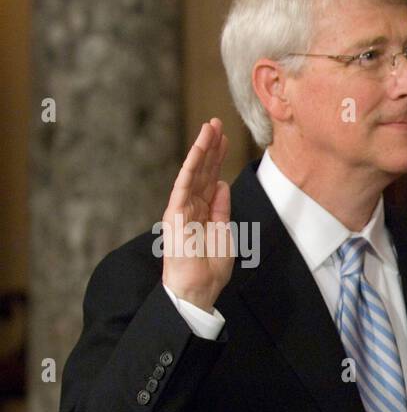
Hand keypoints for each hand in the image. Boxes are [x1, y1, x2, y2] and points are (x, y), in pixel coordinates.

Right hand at [161, 118, 232, 311]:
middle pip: (204, 170)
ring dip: (202, 148)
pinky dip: (193, 164)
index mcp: (204, 211)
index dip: (218, 158)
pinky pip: (185, 182)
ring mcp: (183, 207)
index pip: (212, 178)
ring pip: (194, 171)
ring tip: (210, 126)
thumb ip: (222, 208)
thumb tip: (222, 184)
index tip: (224, 138)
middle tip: (217, 122)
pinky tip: (200, 147)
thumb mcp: (224, 233)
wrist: (198, 288)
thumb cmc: (210, 268)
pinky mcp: (176, 211)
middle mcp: (192, 205)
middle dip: (211, 146)